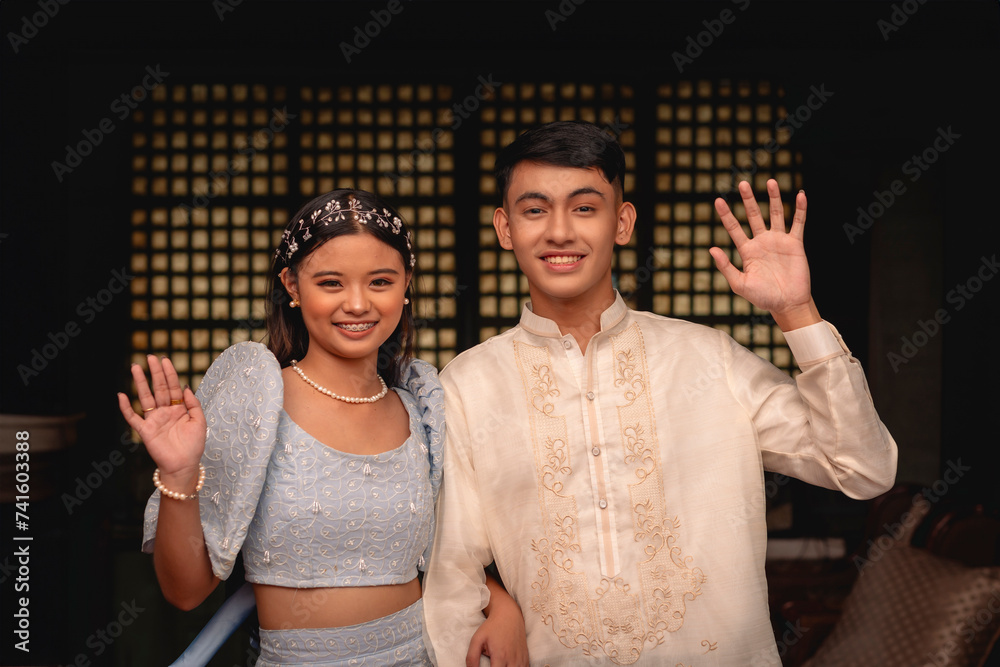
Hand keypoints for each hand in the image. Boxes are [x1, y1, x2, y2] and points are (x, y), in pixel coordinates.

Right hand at [118, 355, 206, 486]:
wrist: (184, 466)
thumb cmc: (193, 446)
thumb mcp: (200, 422)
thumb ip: (194, 404)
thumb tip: (186, 388)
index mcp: (179, 408)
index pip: (174, 387)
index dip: (169, 373)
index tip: (164, 359)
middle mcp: (166, 411)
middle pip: (159, 388)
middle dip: (155, 372)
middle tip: (150, 357)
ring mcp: (154, 420)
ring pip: (145, 398)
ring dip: (140, 383)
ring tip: (134, 367)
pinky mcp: (145, 431)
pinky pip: (133, 418)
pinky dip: (126, 408)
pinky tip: (122, 395)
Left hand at [466, 596, 527, 666]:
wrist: (509, 615)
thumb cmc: (492, 627)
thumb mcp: (477, 639)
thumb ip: (472, 657)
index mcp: (500, 656)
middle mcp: (513, 660)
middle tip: (493, 666)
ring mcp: (521, 660)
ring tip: (499, 665)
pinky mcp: (526, 659)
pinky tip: (508, 666)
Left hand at [711, 179, 820, 329]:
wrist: (787, 304)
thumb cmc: (763, 298)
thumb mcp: (740, 284)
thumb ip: (726, 267)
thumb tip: (711, 249)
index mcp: (747, 251)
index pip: (734, 229)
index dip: (726, 215)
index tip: (718, 201)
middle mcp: (762, 242)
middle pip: (753, 216)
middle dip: (748, 200)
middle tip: (742, 183)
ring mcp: (779, 241)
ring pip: (775, 214)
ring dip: (773, 198)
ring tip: (770, 181)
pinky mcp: (795, 244)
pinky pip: (798, 223)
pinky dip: (800, 209)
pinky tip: (800, 195)